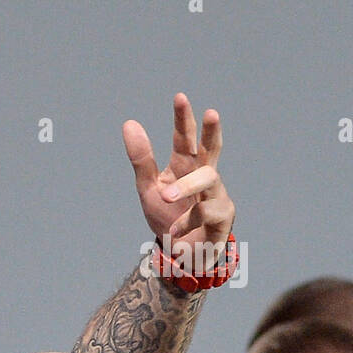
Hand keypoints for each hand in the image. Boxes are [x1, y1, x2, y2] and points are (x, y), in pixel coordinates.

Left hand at [124, 93, 234, 270]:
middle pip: (210, 150)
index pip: (185, 138)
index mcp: (185, 166)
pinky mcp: (222, 217)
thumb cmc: (168, 217)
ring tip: (166, 196)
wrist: (180, 256)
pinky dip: (186, 221)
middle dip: (211, 131)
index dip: (183, 118)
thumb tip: (129, 123)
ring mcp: (216, 195)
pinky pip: (205, 213)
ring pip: (208, 180)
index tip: (179, 97)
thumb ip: (141, 159)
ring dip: (186, 186)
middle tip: (211, 112)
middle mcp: (204, 176)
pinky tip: (173, 231)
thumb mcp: (148, 188)